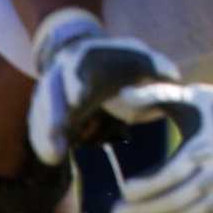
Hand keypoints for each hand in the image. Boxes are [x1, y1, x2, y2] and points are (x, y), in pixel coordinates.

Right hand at [27, 9, 179, 164]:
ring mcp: (49, 89)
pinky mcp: (45, 108)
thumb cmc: (123, 62)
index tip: (79, 99)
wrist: (90, 58)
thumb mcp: (142, 60)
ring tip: (55, 156)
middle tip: (58, 131)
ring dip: (45, 132)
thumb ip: (158, 67)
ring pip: (40, 110)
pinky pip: (38, 124)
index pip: (76, 66)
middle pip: (51, 90)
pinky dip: (43, 139)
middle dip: (53, 112)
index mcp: (86, 56)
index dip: (76, 81)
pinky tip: (53, 156)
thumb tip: (174, 77)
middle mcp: (61, 71)